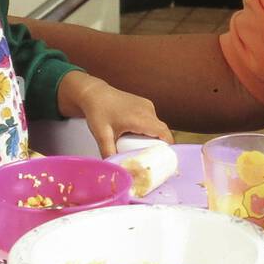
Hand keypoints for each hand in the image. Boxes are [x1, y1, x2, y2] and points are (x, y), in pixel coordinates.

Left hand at [58, 72, 172, 157]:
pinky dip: (149, 129)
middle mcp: (147, 110)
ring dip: (154, 137)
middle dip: (160, 145)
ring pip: (157, 125)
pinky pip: (152, 120)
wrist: (94, 93)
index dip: (168, 147)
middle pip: (162, 131)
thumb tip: (115, 169)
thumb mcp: (102, 135)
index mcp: (140, 118)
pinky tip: (139, 136)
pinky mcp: (144, 104)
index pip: (164, 133)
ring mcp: (147, 105)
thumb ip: (108, 153)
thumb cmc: (98, 111)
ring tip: (143, 148)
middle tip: (152, 158)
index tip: (166, 159)